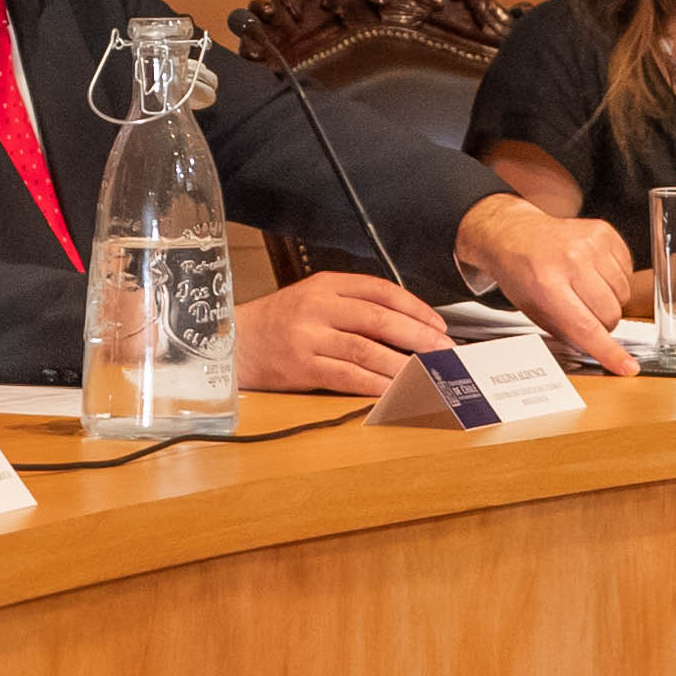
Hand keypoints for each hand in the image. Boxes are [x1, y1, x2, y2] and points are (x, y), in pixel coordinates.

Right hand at [230, 270, 452, 395]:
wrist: (232, 343)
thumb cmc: (276, 323)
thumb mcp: (312, 299)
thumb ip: (351, 305)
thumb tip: (404, 326)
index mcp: (325, 285)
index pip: (380, 291)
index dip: (415, 308)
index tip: (438, 324)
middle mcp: (317, 307)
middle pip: (379, 319)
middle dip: (418, 336)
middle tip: (443, 350)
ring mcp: (308, 337)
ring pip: (367, 350)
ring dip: (402, 365)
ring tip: (425, 374)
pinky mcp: (301, 367)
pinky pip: (347, 376)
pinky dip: (375, 385)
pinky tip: (393, 391)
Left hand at [454, 197, 639, 373]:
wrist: (515, 233)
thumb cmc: (521, 273)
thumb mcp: (533, 310)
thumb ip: (568, 331)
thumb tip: (602, 350)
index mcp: (546, 284)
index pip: (587, 327)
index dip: (610, 351)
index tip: (627, 367)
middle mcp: (570, 261)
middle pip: (610, 313)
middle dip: (603, 323)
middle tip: (586, 313)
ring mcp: (589, 244)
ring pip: (623, 294)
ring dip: (610, 300)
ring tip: (586, 289)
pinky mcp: (603, 232)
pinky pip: (628, 270)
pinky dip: (615, 279)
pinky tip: (594, 272)